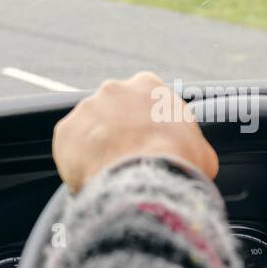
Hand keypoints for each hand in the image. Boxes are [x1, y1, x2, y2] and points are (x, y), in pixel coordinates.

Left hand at [52, 72, 218, 193]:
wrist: (146, 181)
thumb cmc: (178, 164)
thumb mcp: (201, 150)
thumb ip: (188, 141)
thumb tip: (189, 156)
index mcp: (148, 86)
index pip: (144, 98)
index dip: (145, 122)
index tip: (147, 140)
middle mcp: (113, 89)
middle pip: (113, 110)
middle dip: (118, 131)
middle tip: (127, 158)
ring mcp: (86, 108)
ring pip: (90, 129)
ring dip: (97, 146)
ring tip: (111, 173)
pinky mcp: (65, 131)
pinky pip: (70, 147)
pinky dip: (78, 162)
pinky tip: (93, 178)